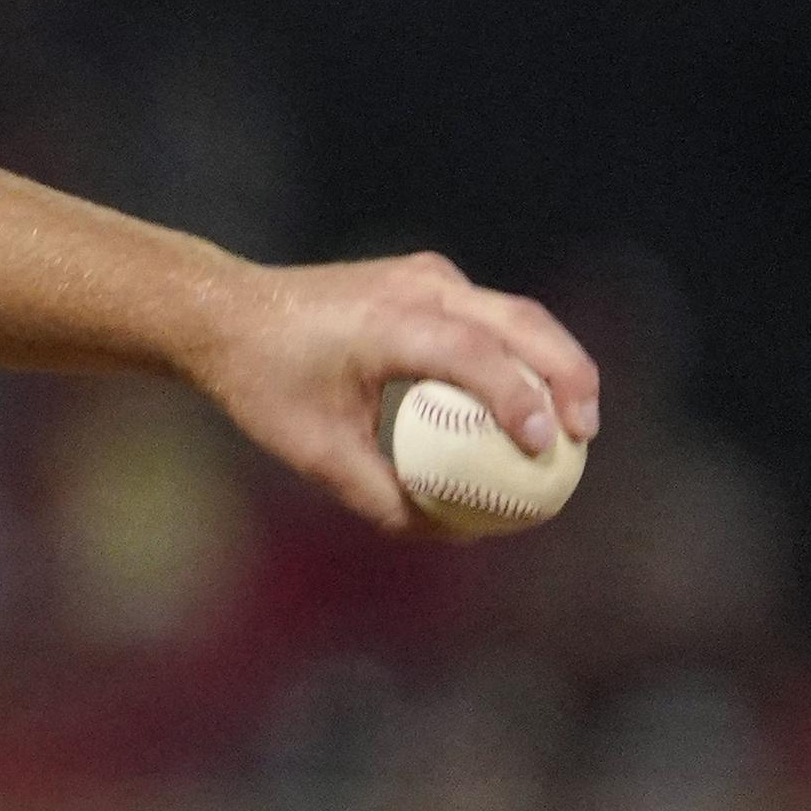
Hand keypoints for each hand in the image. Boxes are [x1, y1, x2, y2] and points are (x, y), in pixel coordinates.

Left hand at [183, 251, 598, 534]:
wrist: (226, 314)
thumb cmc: (265, 383)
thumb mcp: (316, 454)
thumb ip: (384, 498)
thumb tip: (458, 533)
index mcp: (387, 321)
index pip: (473, 353)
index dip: (518, 398)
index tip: (543, 448)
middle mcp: (416, 287)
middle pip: (520, 321)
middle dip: (567, 375)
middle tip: (584, 437)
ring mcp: (426, 277)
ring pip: (515, 314)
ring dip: (555, 362)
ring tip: (574, 425)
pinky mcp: (427, 281)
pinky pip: (492, 316)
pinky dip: (524, 354)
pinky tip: (535, 404)